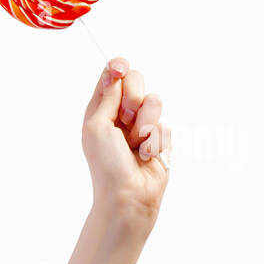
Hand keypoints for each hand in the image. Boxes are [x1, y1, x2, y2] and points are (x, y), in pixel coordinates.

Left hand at [81, 56, 169, 221]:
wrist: (129, 195)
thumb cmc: (107, 164)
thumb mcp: (97, 126)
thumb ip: (107, 96)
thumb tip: (113, 69)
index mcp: (100, 110)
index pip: (111, 76)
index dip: (118, 68)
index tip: (121, 68)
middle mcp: (120, 114)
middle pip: (137, 81)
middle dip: (134, 98)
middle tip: (125, 119)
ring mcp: (142, 125)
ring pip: (155, 101)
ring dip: (145, 125)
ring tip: (135, 145)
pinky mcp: (159, 138)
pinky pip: (166, 124)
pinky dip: (155, 141)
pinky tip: (146, 156)